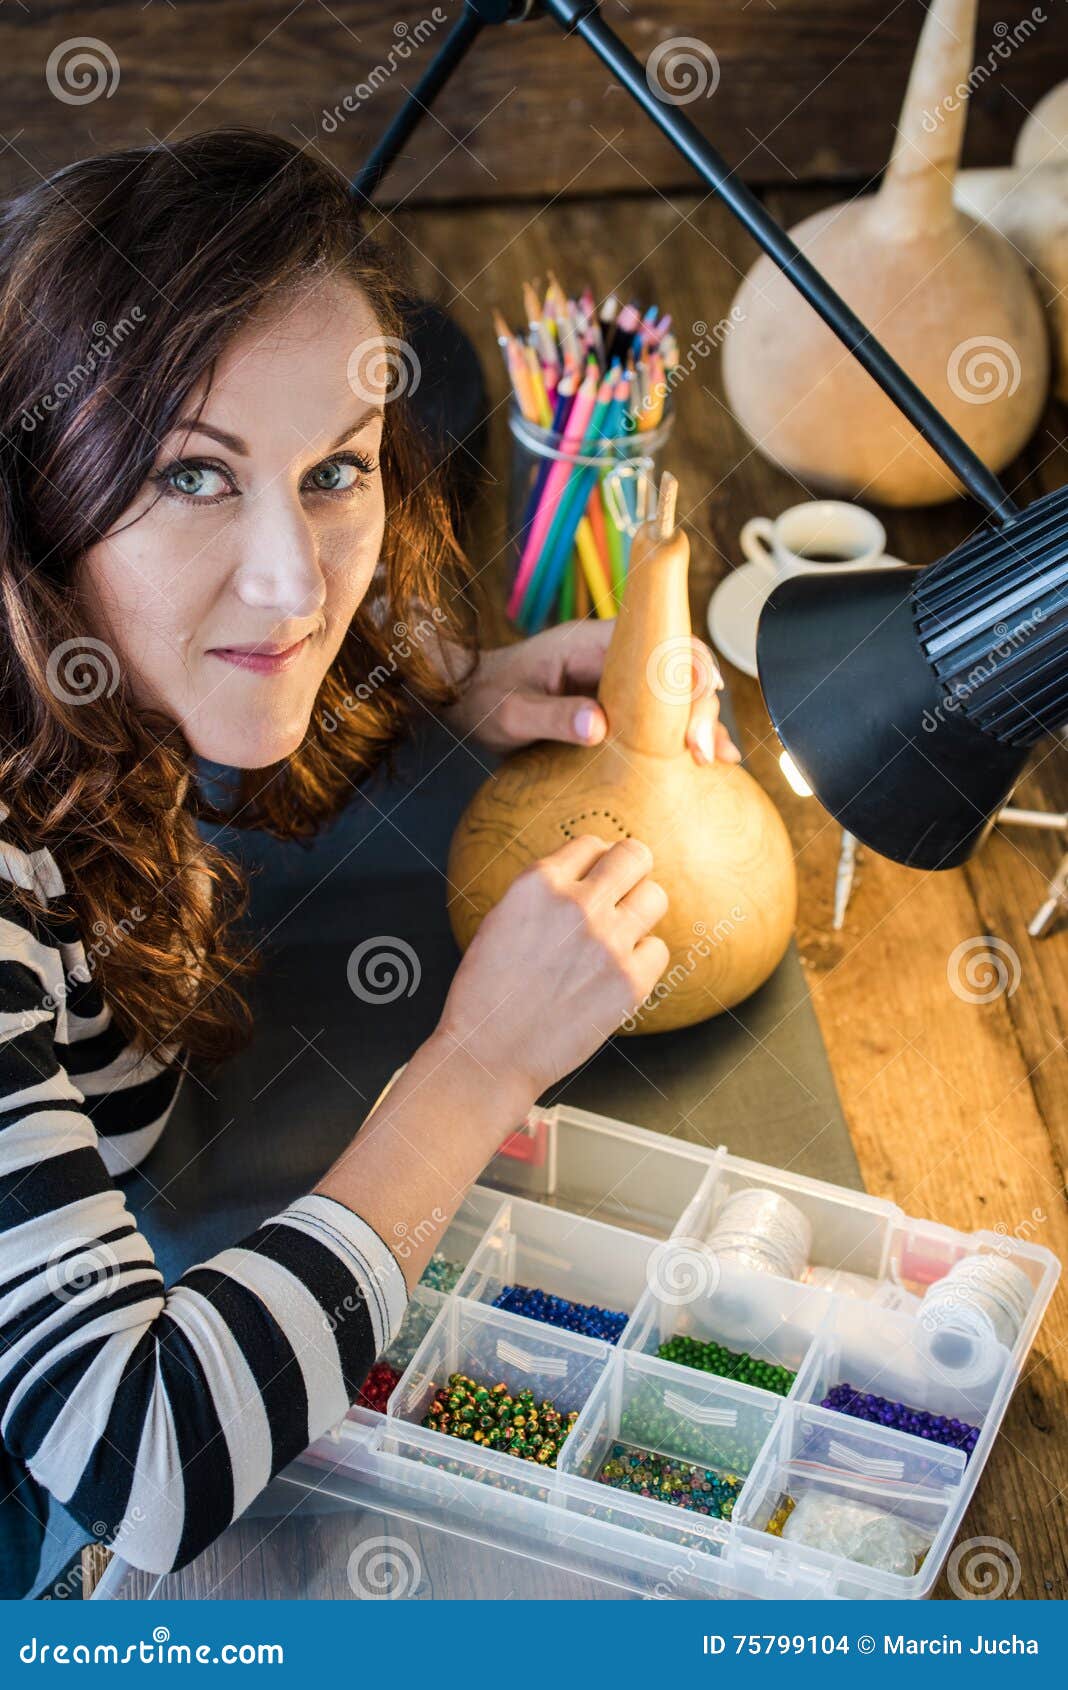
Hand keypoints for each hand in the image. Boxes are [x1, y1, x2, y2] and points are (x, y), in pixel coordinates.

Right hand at [437, 834, 669, 1100]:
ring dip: (640, 912)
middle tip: (625, 890)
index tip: (595, 878)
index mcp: (538, 884)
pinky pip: (658, 950)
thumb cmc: (487, 993)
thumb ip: (544, 892)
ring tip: (620, 934)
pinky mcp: (630, 981)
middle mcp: (577, 905)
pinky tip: (616, 973)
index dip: (595, 861)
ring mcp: (608, 943)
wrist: (490, 1055)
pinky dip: (642, 959)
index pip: (591, 844)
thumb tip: (587, 871)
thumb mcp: (500, 920)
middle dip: (631, 870)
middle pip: (635, 857)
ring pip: (655, 899)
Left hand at [439, 619, 739, 764]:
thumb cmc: (486, 698)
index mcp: (591, 643)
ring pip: (674, 689)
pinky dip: (681, 730)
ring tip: (718, 759)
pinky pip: (658, 709)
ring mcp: (618, 676)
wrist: (468, 694)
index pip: (658, 645)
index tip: (692, 720)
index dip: (687, 677)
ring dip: (698, 721)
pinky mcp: (616, 699)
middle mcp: (612, 652)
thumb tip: (598, 727)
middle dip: (699, 706)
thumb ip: (553, 716)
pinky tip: (705, 758)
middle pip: (677, 666)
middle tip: (703, 753)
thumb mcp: (511, 713)